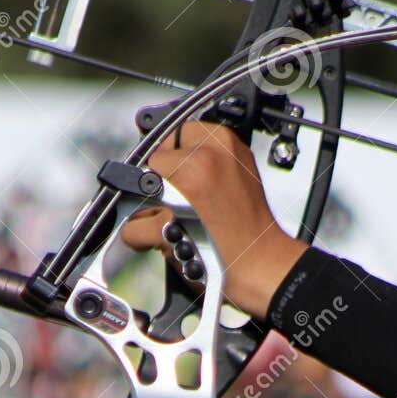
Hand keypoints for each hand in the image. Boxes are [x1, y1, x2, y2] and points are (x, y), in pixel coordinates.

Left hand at [120, 122, 304, 317]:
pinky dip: (140, 239)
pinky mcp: (167, 220)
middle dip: (159, 184)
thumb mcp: (237, 171)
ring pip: (139, 192)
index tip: (179, 178)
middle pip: (154, 160)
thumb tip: (171, 152)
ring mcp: (183, 188)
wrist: (262, 263)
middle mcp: (202, 157)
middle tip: (179, 207)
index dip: (174, 160)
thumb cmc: (250, 228)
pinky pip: (133, 227)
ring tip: (173, 227)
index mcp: (222, 140)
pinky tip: (161, 243)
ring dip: (148, 212)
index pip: (176, 134)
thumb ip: (207, 156)